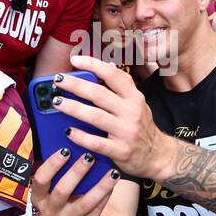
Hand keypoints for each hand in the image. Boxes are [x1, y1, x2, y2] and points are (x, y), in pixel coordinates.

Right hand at [30, 148, 116, 215]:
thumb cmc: (65, 201)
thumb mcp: (53, 190)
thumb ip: (58, 173)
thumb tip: (72, 142)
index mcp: (38, 197)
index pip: (40, 179)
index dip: (52, 164)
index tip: (66, 149)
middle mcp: (48, 212)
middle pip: (62, 190)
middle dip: (76, 172)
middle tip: (89, 156)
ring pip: (84, 202)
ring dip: (100, 185)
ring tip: (112, 171)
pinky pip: (96, 211)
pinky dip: (105, 196)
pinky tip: (113, 183)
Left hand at [53, 54, 164, 177]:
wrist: (158, 155)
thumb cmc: (142, 126)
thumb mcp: (137, 103)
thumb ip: (123, 86)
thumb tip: (106, 65)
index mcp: (134, 97)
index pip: (113, 75)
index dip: (92, 65)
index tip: (74, 60)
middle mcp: (131, 112)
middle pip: (99, 94)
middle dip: (75, 85)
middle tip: (58, 80)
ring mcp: (126, 132)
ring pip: (96, 117)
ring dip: (73, 108)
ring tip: (57, 102)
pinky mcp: (121, 151)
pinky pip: (97, 143)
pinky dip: (81, 137)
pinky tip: (68, 131)